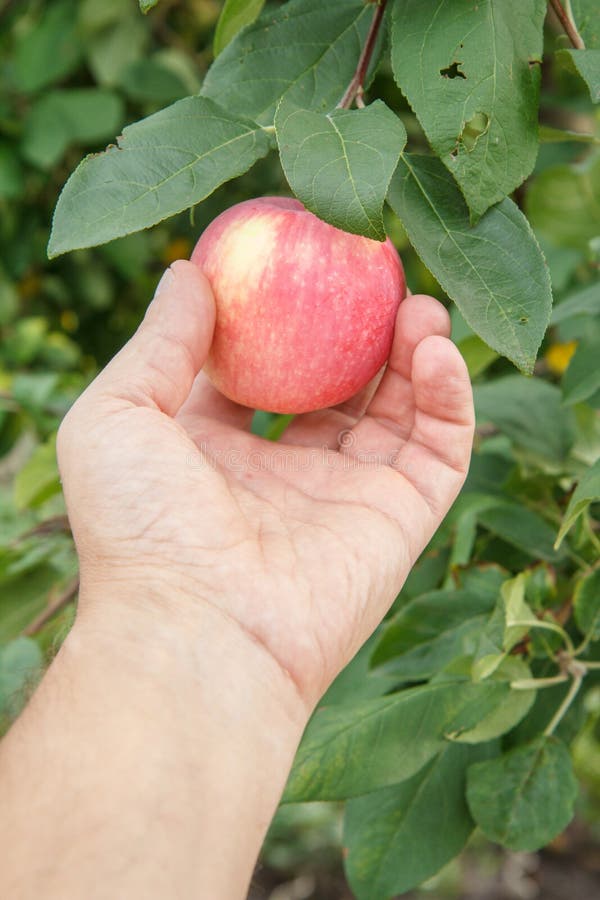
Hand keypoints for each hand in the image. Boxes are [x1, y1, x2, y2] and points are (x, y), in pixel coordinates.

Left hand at [58, 260, 473, 709]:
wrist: (198, 634)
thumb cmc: (141, 527)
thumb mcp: (116, 415)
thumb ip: (158, 344)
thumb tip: (186, 272)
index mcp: (218, 450)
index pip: (261, 372)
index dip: (281, 318)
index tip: (300, 262)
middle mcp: (284, 473)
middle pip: (337, 386)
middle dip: (359, 333)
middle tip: (374, 277)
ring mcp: (345, 497)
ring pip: (396, 412)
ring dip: (413, 353)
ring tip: (418, 301)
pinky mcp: (398, 520)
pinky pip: (438, 447)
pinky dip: (448, 396)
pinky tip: (434, 348)